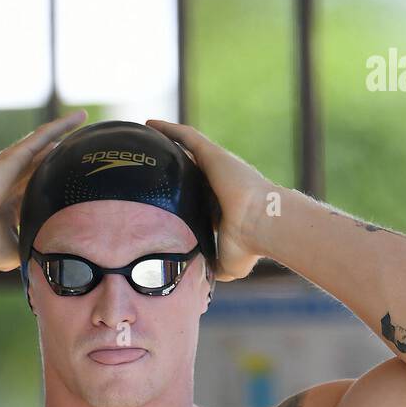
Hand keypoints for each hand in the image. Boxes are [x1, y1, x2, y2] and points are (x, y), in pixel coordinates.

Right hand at [0, 109, 88, 269]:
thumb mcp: (15, 250)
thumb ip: (33, 249)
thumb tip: (49, 259)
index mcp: (13, 203)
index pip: (39, 190)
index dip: (56, 185)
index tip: (75, 185)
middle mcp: (15, 181)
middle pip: (45, 163)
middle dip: (62, 155)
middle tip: (88, 149)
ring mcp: (15, 166)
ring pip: (46, 144)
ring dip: (65, 132)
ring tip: (86, 119)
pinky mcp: (16, 155)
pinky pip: (43, 135)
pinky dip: (62, 125)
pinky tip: (80, 116)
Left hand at [145, 118, 268, 280]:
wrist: (262, 224)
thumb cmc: (248, 246)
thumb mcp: (228, 265)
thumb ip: (213, 269)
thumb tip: (203, 282)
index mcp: (219, 206)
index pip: (195, 196)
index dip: (179, 194)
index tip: (161, 197)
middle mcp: (217, 183)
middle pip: (189, 169)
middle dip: (172, 165)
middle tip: (146, 165)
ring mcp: (215, 167)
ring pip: (186, 149)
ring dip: (166, 141)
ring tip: (143, 137)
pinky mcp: (213, 154)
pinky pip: (186, 136)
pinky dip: (168, 129)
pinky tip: (149, 124)